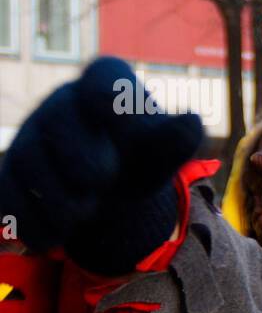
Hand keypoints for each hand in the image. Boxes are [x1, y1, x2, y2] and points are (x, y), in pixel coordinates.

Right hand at [0, 58, 202, 273]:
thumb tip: (193, 120)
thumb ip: (177, 140)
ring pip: (27, 160)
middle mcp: (63, 106)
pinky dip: (30, 219)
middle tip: (102, 183)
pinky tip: (53, 237)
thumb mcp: (163, 153)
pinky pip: (7, 193)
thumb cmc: (140, 159)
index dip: (107, 91)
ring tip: (84, 214)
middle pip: (57, 119)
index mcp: (107, 89)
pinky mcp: (11, 175)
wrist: (109, 189)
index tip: (114, 108)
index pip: (105, 75)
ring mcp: (31, 138)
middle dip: (78, 155)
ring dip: (55, 194)